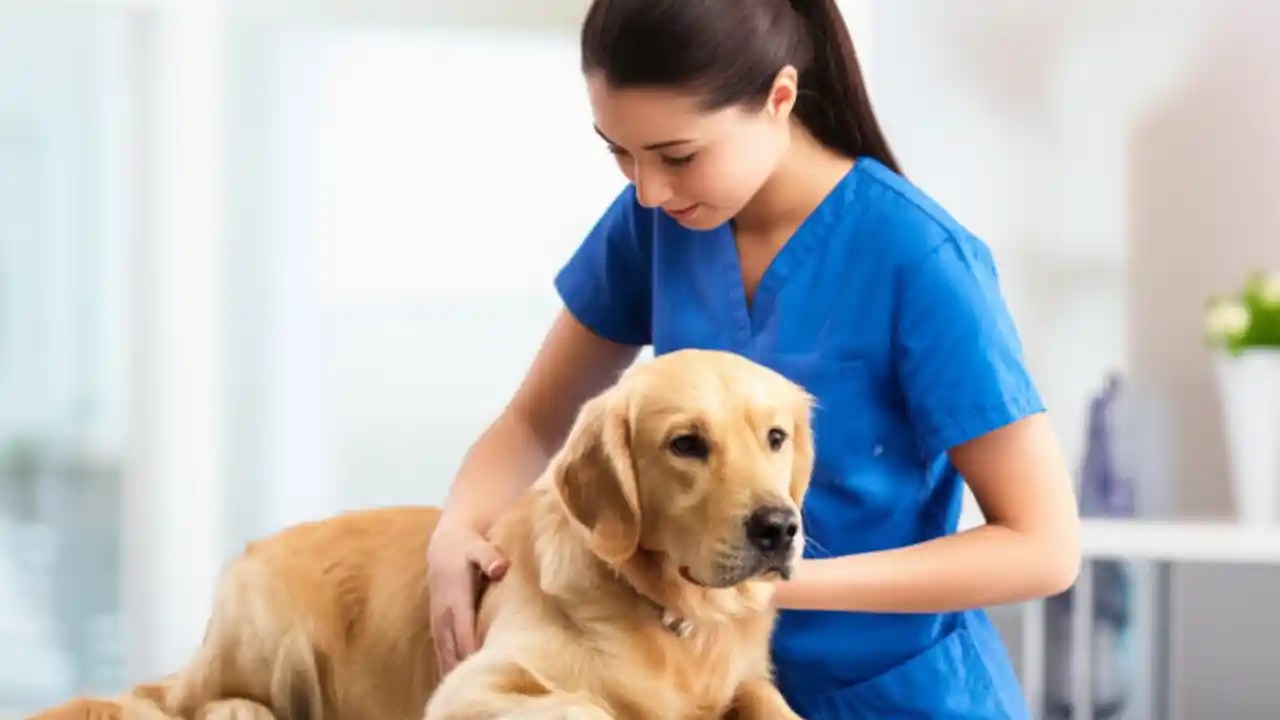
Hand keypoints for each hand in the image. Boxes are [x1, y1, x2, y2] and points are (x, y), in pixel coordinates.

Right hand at [427, 514, 508, 675]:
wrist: (445, 543)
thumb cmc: (468, 546)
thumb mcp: (479, 546)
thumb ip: (490, 557)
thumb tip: (501, 567)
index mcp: (456, 600)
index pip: (465, 635)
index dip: (475, 654)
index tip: (488, 670)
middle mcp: (444, 616)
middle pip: (454, 652)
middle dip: (466, 672)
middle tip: (481, 690)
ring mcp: (439, 622)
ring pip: (445, 656)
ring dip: (454, 676)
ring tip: (466, 696)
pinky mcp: (438, 626)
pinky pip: (441, 653)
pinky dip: (447, 669)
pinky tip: (455, 686)